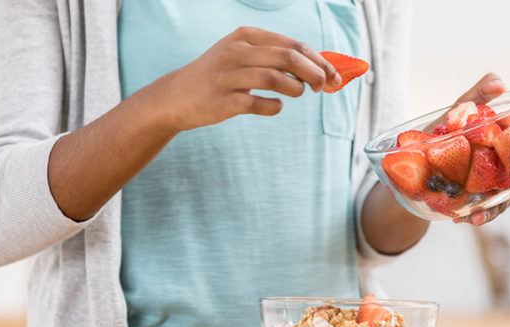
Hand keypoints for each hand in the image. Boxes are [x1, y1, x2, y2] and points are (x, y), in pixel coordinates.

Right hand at [152, 26, 340, 131]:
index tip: (334, 76)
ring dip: (295, 89)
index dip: (319, 61)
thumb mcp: (242, 56)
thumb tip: (317, 67)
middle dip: (314, 73)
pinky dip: (273, 106)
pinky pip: (258, 104)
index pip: (293, 44)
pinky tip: (274, 106)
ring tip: (297, 94)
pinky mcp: (223, 101)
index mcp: (245, 36)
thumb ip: (274, 57)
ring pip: (275, 78)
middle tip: (323, 87)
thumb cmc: (218, 76)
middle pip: (288, 58)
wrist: (176, 97)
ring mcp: (228, 76)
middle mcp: (236, 52)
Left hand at [451, 73, 509, 225]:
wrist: (415, 160)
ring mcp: (492, 190)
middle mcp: (506, 171)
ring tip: (483, 214)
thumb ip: (479, 94)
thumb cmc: (446, 131)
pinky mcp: (475, 204)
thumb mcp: (459, 110)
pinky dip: (475, 217)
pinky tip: (465, 218)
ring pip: (505, 203)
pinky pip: (481, 214)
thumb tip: (500, 84)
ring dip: (498, 209)